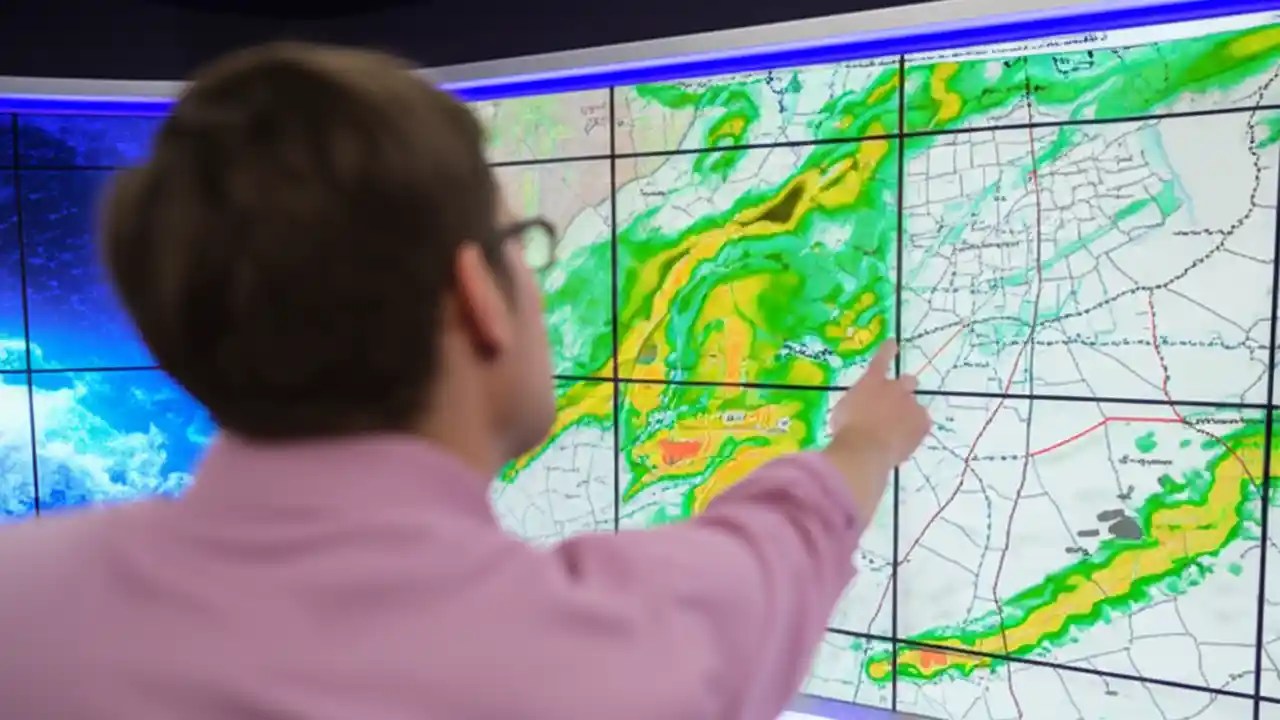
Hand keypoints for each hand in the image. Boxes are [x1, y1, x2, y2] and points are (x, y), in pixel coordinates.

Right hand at [822, 340, 930, 513]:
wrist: (865, 450)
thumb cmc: (846, 430)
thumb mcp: (841, 413)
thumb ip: (854, 406)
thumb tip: (856, 411)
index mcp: (871, 381)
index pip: (881, 359)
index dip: (887, 350)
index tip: (893, 343)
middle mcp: (895, 388)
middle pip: (908, 381)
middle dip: (904, 389)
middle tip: (896, 403)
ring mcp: (911, 405)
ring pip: (915, 406)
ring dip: (907, 414)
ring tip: (896, 433)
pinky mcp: (922, 424)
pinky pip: (921, 425)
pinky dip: (914, 431)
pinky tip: (904, 442)